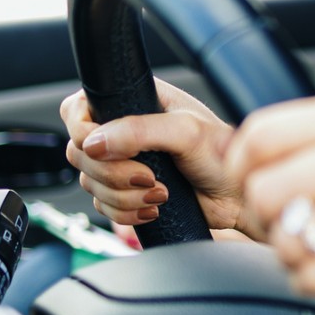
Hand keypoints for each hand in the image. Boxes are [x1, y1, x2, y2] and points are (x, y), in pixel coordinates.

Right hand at [61, 80, 254, 234]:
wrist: (236, 198)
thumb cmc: (223, 156)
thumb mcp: (186, 132)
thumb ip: (140, 131)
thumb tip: (95, 142)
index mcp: (133, 101)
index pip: (78, 110)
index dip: (83, 132)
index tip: (104, 149)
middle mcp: (123, 130)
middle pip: (79, 153)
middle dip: (113, 173)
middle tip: (148, 175)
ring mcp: (122, 163)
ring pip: (89, 184)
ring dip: (123, 196)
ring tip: (159, 192)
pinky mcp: (125, 192)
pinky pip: (102, 207)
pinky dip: (125, 213)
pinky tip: (153, 207)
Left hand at [226, 94, 314, 314]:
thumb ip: (310, 144)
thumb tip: (225, 151)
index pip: (262, 133)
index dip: (242, 170)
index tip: (254, 191)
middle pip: (263, 189)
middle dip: (268, 222)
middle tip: (298, 232)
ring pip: (286, 240)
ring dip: (297, 258)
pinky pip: (314, 277)